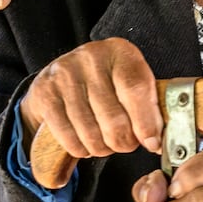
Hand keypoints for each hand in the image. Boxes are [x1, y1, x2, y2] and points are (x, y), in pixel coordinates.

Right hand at [18, 37, 163, 167]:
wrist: (61, 74)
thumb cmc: (106, 82)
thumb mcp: (130, 82)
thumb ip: (147, 107)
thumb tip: (157, 143)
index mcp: (121, 52)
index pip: (136, 89)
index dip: (146, 122)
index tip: (152, 143)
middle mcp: (91, 58)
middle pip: (114, 117)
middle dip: (124, 141)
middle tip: (126, 144)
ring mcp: (65, 74)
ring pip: (91, 132)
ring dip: (102, 148)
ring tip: (106, 144)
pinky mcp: (45, 93)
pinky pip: (68, 136)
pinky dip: (81, 149)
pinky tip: (86, 144)